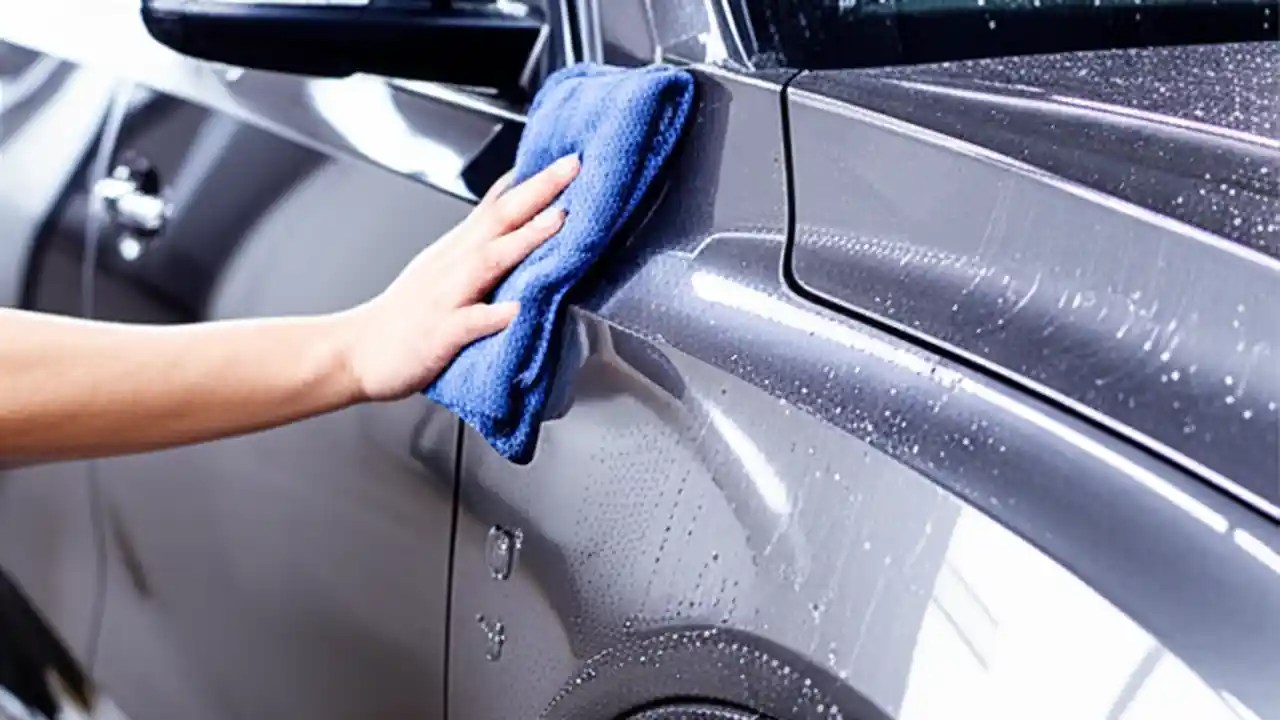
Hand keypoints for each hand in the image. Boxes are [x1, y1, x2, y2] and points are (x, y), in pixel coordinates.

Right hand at [341, 153, 579, 401]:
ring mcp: (447, 297)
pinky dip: (492, 315)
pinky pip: (468, 323)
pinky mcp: (439, 334)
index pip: (500, 203)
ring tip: (558, 221)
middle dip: (539, 190)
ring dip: (524, 238)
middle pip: (500, 217)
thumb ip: (479, 236)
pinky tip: (515, 310)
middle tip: (573, 165)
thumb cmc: (406, 313)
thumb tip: (511, 204)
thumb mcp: (444, 263)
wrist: (358, 350)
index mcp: (459, 249)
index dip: (534, 179)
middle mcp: (455, 264)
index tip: (568, 157)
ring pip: (489, 261)